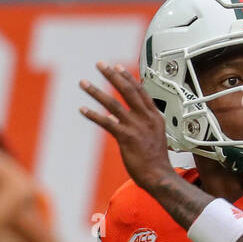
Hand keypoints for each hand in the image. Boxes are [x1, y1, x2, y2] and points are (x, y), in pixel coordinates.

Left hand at [79, 62, 175, 193]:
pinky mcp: (126, 138)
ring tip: (83, 83)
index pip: (140, 91)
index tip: (117, 67)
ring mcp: (136, 127)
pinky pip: (107, 122)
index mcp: (154, 117)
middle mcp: (146, 118)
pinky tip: (83, 109)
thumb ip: (136, 125)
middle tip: (100, 64)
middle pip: (127, 90)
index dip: (127, 77)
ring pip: (113, 104)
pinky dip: (93, 115)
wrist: (160, 177)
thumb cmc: (156, 162)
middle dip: (112, 75)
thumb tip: (113, 118)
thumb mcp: (152, 138)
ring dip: (96, 92)